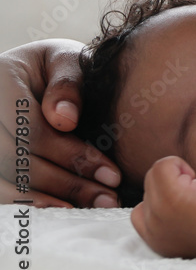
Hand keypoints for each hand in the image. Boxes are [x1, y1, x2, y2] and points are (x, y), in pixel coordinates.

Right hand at [0, 40, 120, 206]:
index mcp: (0, 82)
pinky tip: (63, 210)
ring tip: (92, 208)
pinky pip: (4, 192)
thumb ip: (67, 83)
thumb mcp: (64, 59)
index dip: (70, 155)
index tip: (110, 173)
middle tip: (108, 198)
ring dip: (51, 202)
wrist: (28, 73)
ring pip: (7, 185)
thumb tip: (65, 120)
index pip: (31, 130)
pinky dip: (32, 205)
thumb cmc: (52, 66)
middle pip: (19, 162)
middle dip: (67, 184)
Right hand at [131, 156, 195, 258]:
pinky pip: (162, 165)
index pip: (140, 212)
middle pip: (148, 189)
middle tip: (195, 197)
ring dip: (176, 174)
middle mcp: (152, 231)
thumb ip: (168, 213)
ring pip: (153, 175)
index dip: (160, 199)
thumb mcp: (186, 225)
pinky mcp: (170, 196)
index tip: (185, 203)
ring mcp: (159, 213)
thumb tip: (165, 183)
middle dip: (171, 185)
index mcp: (156, 242)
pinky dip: (178, 164)